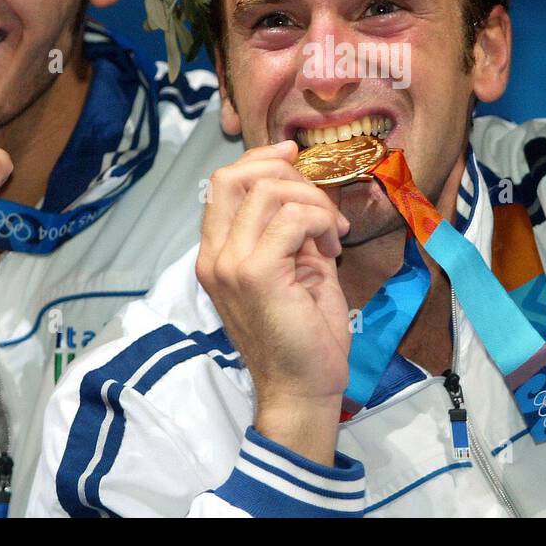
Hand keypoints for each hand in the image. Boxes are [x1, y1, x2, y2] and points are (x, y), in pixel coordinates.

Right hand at [196, 142, 350, 461]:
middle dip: (286, 172)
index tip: (295, 157)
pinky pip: (291, 218)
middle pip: (232, 175)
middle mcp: (214, 256)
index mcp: (217, 253)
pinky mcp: (256, 273)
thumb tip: (305, 187)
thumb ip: (290, 227)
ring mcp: (230, 264)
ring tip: (331, 233)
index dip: (260, 160)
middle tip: (321, 204)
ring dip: (312, 202)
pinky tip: (331, 247)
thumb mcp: (296, 265)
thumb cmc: (304, 333)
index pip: (222, 181)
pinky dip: (320, 221)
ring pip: (267, 190)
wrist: (304, 387)